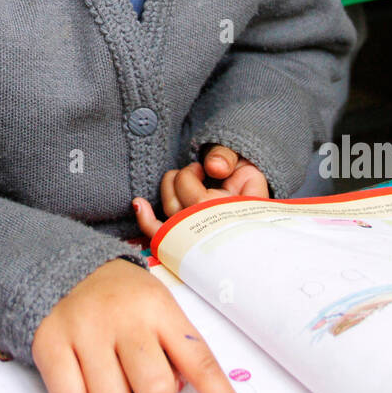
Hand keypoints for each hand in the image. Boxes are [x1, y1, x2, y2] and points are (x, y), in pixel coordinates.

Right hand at [31, 258, 262, 392]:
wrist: (60, 265)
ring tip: (102, 365)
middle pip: (155, 392)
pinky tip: (75, 366)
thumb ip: (176, 349)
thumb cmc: (120, 299)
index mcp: (161, 308)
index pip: (202, 363)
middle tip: (133, 372)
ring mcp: (85, 328)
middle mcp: (125, 316)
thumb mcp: (155, 307)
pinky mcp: (49, 342)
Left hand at [132, 147, 268, 240]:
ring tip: (186, 177)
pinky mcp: (184, 234)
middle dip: (182, 179)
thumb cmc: (246, 178)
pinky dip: (145, 219)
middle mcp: (213, 227)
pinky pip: (159, 233)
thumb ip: (227, 157)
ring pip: (169, 217)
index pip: (200, 202)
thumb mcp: (244, 162)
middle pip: (181, 209)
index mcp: (233, 212)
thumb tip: (214, 167)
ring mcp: (198, 233)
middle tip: (199, 170)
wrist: (253, 201)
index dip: (191, 178)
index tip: (207, 167)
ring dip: (168, 188)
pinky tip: (138, 203)